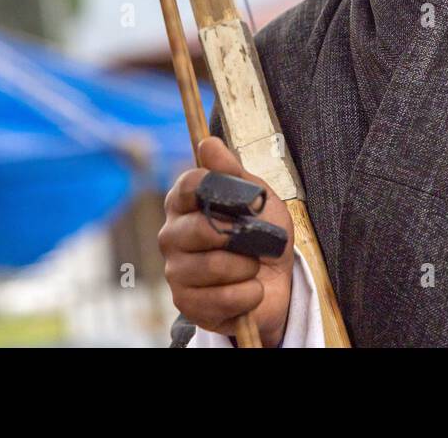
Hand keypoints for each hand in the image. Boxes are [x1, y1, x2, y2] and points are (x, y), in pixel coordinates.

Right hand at [159, 136, 294, 346]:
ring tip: (253, 267)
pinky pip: (222, 298)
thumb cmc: (261, 234)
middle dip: (241, 237)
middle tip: (254, 240)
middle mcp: (171, 234)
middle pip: (201, 228)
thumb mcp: (256, 197)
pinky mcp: (185, 303)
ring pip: (215, 266)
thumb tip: (208, 143)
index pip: (190, 185)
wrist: (276, 282)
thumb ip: (232, 172)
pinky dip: (248, 295)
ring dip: (248, 268)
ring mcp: (175, 271)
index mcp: (184, 203)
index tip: (245, 200)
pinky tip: (250, 291)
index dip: (219, 189)